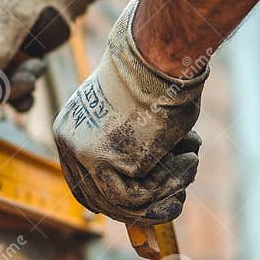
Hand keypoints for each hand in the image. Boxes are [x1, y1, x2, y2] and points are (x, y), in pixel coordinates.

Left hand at [53, 0, 206, 225]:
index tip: (155, 202)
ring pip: (122, 203)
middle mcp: (69, 143)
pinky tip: (188, 158)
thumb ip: (137, 150)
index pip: (86, 182)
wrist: (159, 54)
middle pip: (99, 199)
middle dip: (144, 206)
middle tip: (179, 195)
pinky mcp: (101, 162)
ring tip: (191, 164)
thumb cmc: (160, 75)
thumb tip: (155, 190)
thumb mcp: (141, 118)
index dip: (121, 199)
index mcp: (71, 129)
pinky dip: (168, 187)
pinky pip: (135, 199)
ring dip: (166, 191)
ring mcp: (82, 154)